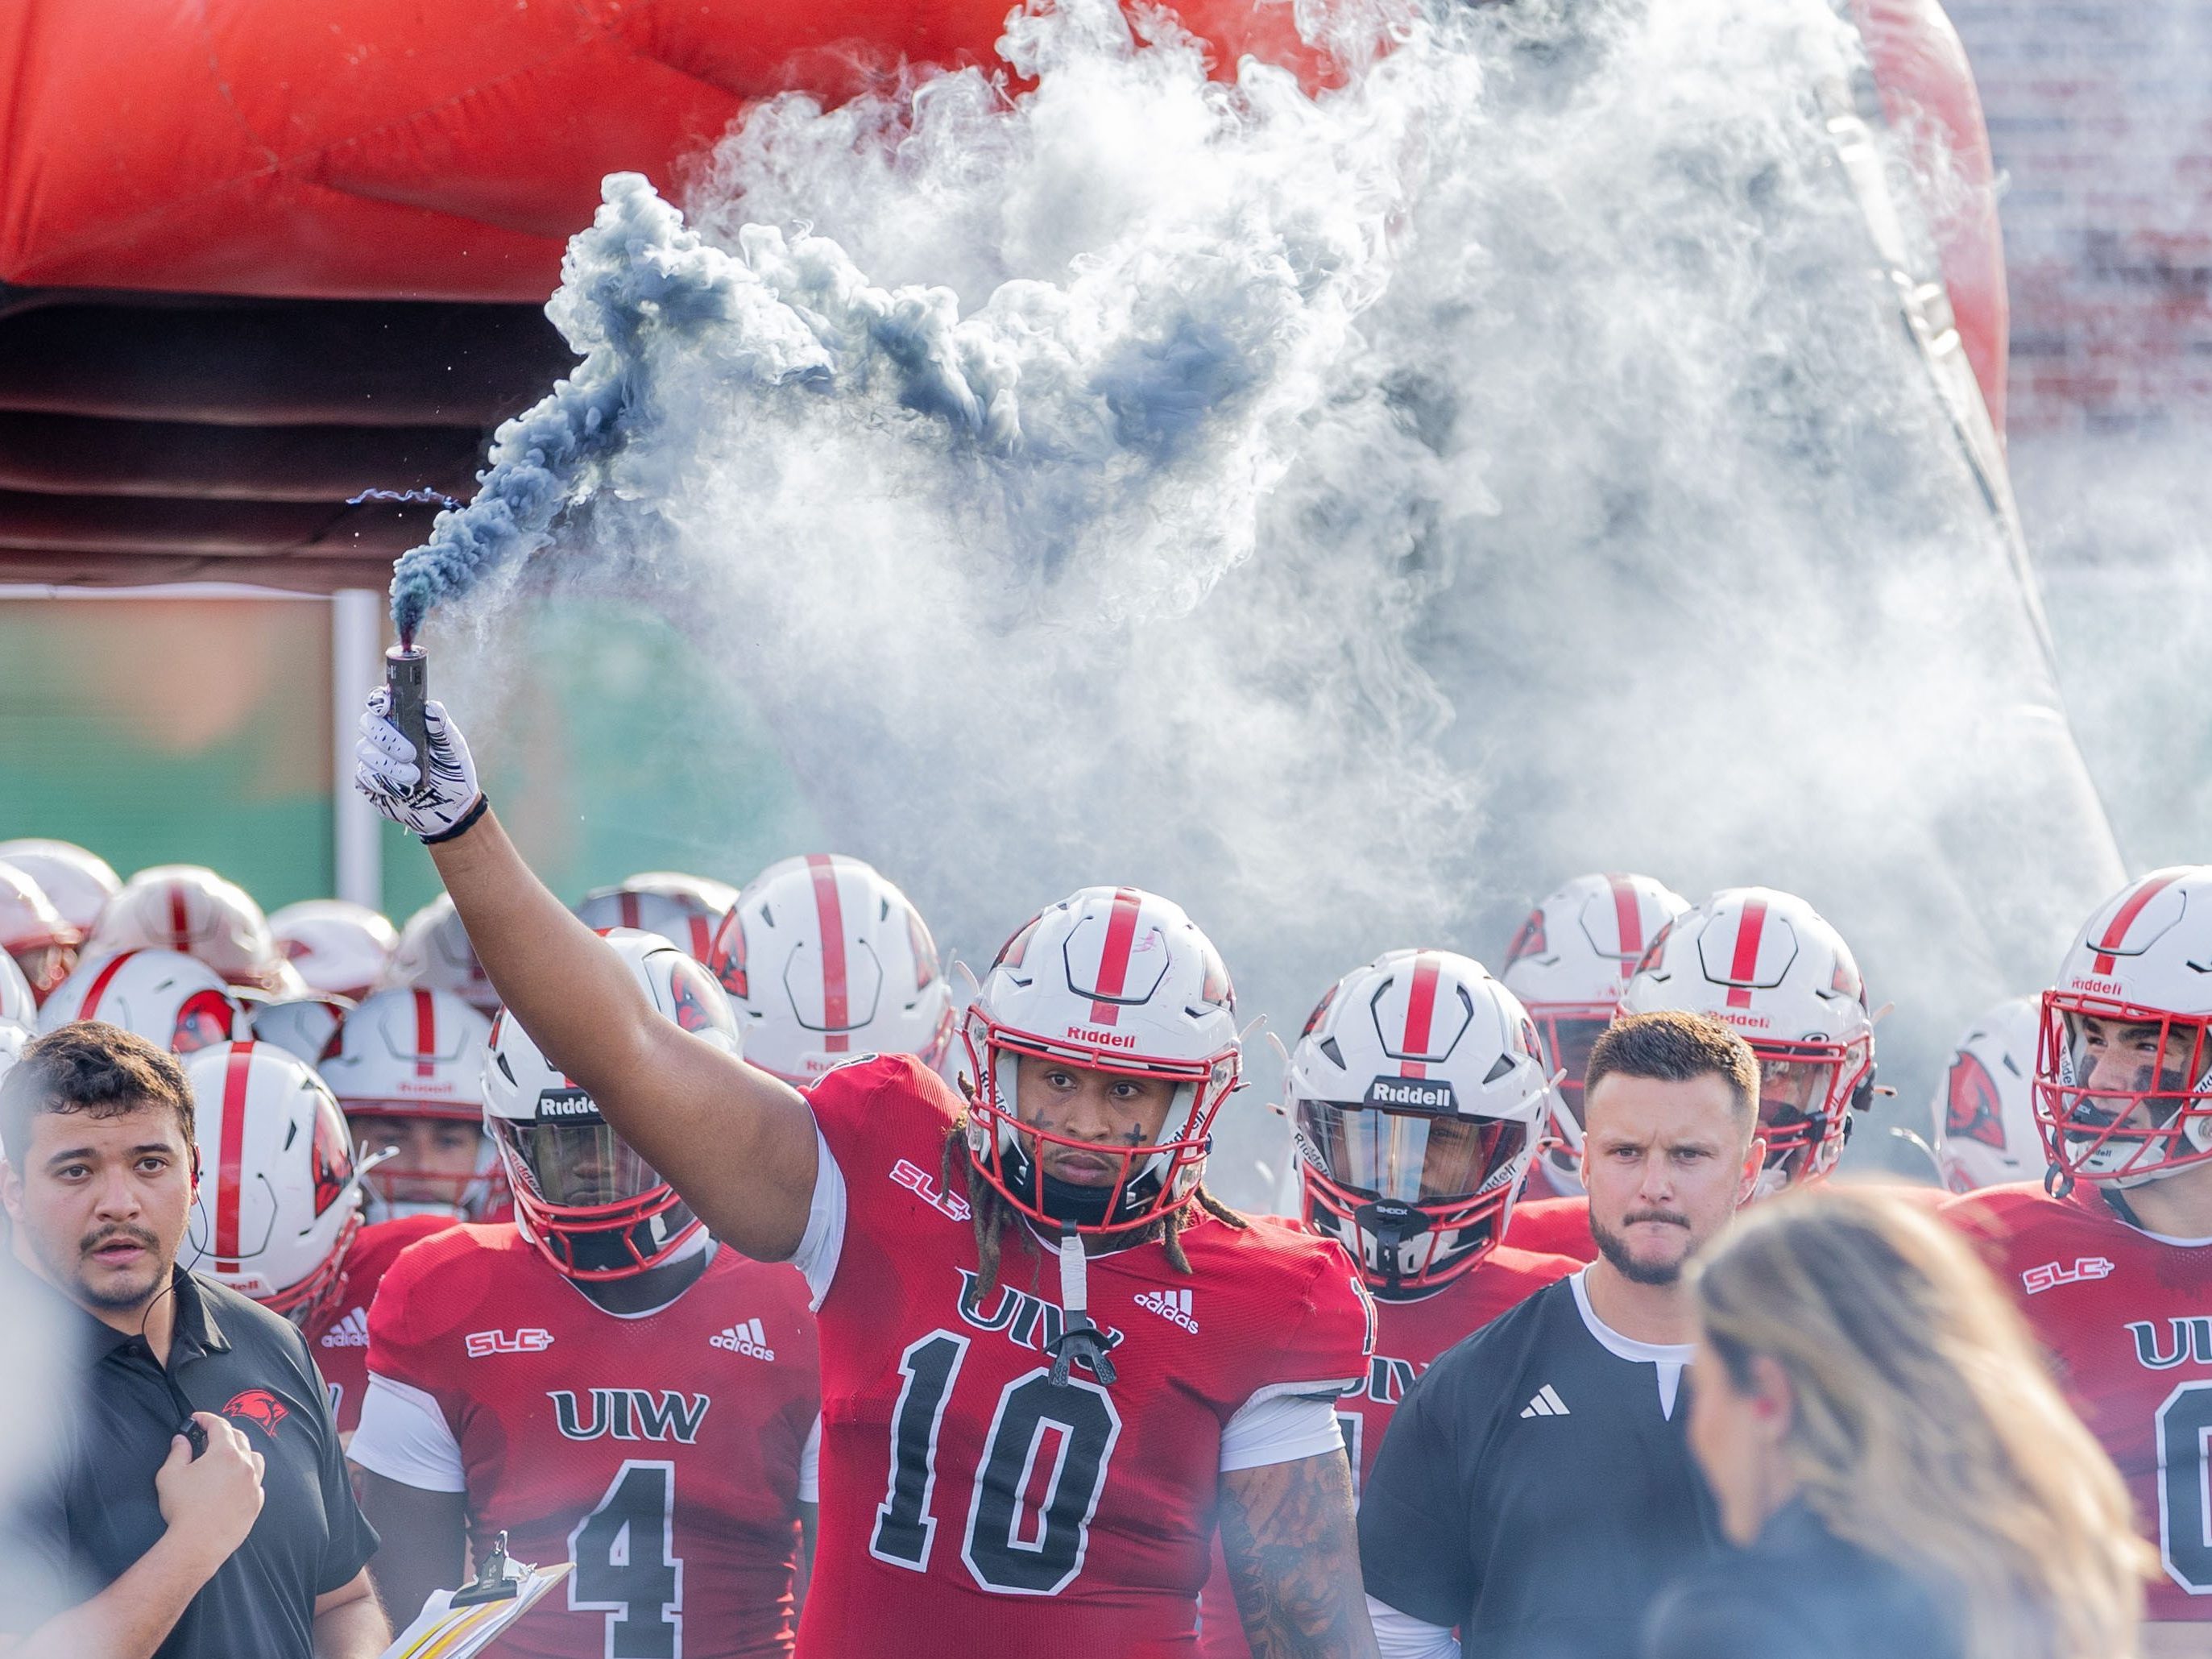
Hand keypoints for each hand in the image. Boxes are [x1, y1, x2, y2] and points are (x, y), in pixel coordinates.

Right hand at [156, 1413, 265, 1569]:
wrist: (198, 1543)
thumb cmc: (182, 1508)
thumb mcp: (170, 1475)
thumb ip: (177, 1452)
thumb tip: (182, 1439)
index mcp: (225, 1453)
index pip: (219, 1425)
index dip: (206, 1419)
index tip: (197, 1419)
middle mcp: (245, 1464)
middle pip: (239, 1438)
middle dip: (224, 1433)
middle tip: (208, 1437)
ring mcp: (254, 1483)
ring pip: (254, 1458)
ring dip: (241, 1453)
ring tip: (226, 1458)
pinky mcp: (256, 1501)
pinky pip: (255, 1481)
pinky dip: (246, 1476)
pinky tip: (235, 1482)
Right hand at [355, 687, 483, 839]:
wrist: (451, 808)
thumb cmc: (452, 771)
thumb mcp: (453, 749)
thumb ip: (442, 728)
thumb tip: (432, 707)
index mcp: (403, 722)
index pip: (381, 702)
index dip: (378, 701)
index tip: (385, 707)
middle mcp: (384, 737)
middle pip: (367, 724)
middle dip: (387, 739)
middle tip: (411, 754)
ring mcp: (374, 759)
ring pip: (365, 752)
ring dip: (390, 766)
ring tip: (415, 778)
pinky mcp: (370, 783)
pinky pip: (364, 777)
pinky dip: (384, 783)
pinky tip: (404, 790)